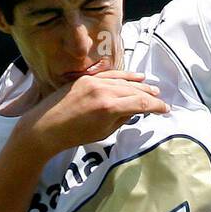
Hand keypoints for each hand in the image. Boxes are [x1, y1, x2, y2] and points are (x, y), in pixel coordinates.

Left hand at [21, 62, 168, 156]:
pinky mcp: (87, 78)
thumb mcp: (103, 132)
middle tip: (161, 100)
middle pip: (135, 90)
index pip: (141, 103)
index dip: (156, 107)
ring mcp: (95, 81)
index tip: (165, 110)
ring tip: (153, 89)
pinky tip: (137, 77)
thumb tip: (135, 110)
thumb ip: (122, 118)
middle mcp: (104, 90)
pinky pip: (111, 75)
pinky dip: (125, 76)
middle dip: (150, 95)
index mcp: (110, 107)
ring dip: (140, 85)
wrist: (45, 127)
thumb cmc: (74, 136)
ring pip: (124, 81)